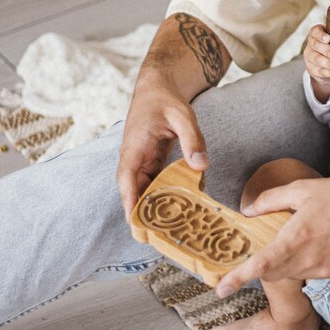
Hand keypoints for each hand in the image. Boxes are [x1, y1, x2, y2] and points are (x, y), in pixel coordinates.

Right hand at [117, 74, 208, 220]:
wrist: (158, 89)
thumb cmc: (166, 100)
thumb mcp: (183, 116)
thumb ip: (193, 140)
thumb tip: (201, 166)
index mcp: (134, 148)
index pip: (128, 180)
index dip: (130, 203)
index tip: (135, 223)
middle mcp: (133, 160)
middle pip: (133, 193)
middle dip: (141, 216)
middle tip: (155, 240)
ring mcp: (142, 164)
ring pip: (144, 192)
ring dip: (153, 210)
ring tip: (169, 233)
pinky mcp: (151, 165)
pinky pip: (155, 186)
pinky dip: (164, 198)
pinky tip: (180, 210)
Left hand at [215, 175, 329, 296]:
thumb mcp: (301, 189)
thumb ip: (270, 200)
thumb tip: (247, 211)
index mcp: (296, 238)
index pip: (260, 265)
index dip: (238, 278)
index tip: (221, 288)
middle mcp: (308, 259)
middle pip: (272, 273)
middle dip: (260, 267)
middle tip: (253, 255)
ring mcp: (323, 269)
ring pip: (290, 274)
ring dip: (282, 264)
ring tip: (291, 242)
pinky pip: (309, 273)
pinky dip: (302, 263)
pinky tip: (312, 244)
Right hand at [303, 24, 329, 101]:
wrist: (325, 66)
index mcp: (316, 34)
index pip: (315, 32)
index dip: (321, 35)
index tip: (328, 38)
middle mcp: (311, 44)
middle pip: (317, 46)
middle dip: (328, 52)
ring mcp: (309, 57)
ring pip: (318, 59)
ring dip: (329, 64)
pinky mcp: (312, 69)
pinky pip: (320, 71)